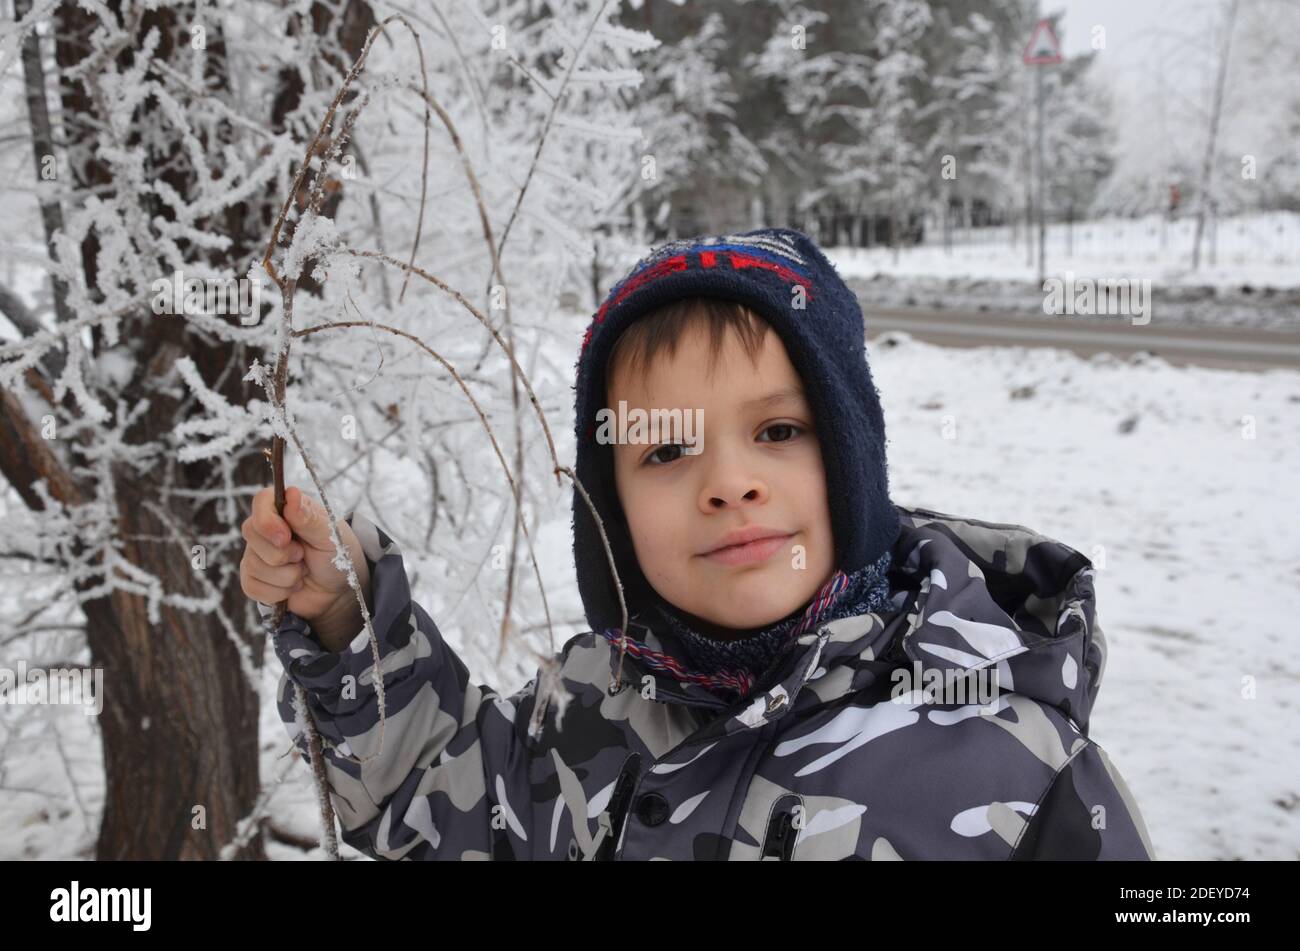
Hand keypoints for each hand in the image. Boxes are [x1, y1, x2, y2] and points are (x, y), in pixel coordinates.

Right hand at [239, 485, 369, 624]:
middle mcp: (265, 529)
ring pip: (253, 565)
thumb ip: (310, 517)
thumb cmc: (337, 556)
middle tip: (303, 555)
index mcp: (285, 509)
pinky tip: (292, 586)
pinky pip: (253, 587)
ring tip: (302, 571)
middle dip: (283, 554)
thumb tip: (292, 493)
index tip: (285, 537)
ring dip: (287, 575)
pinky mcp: (253, 579)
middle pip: (252, 534)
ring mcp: (255, 554)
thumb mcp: (330, 536)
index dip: (267, 521)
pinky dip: (279, 592)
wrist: (338, 590)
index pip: (261, 501)